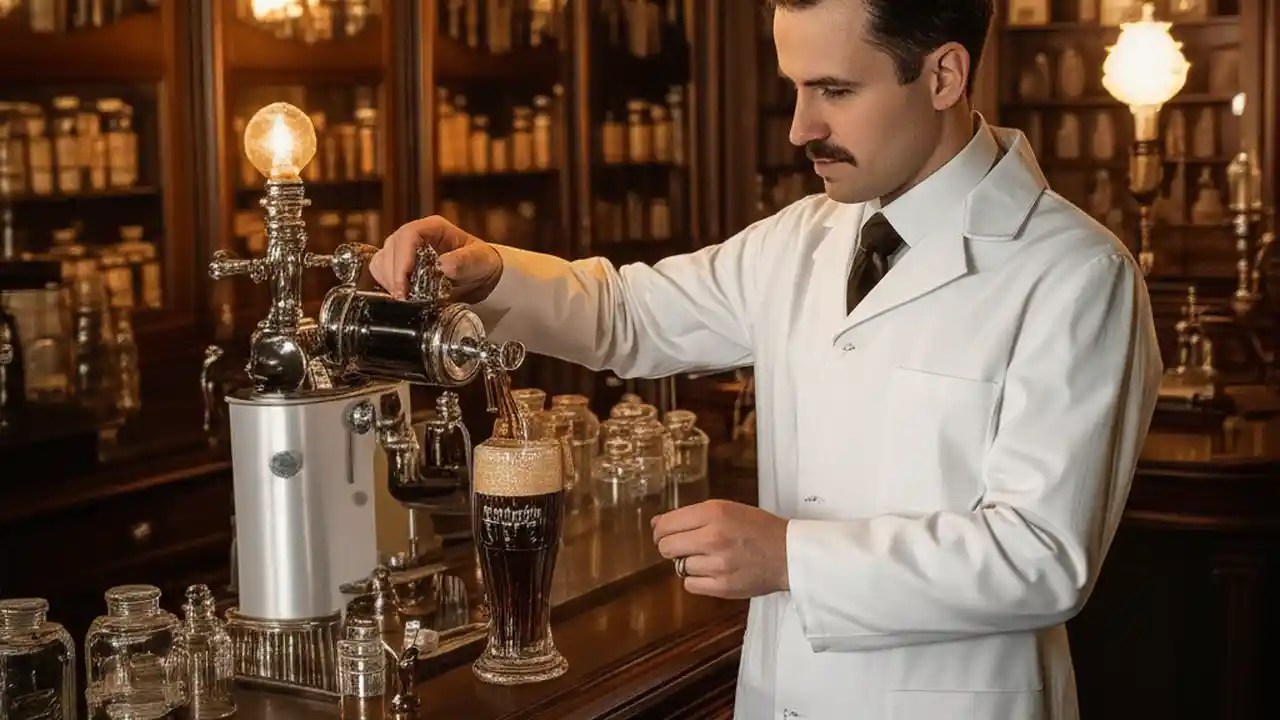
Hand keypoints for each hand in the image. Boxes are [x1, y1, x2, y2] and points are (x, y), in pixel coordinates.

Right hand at [370, 215, 502, 301]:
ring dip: (388, 280)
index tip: (405, 284)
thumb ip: (464, 262)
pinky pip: (382, 271)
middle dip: (394, 275)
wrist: (480, 276)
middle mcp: (416, 235)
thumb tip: (443, 266)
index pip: (408, 235)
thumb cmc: (480, 263)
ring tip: (404, 298)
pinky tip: (402, 296)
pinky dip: (387, 284)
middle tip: (404, 298)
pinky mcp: (400, 264)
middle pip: (391, 248)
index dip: (403, 259)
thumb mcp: (479, 260)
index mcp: (434, 227)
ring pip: (382, 259)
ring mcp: (405, 249)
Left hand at [652, 500, 789, 599]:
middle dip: (671, 547)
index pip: (666, 524)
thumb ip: (691, 515)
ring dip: (689, 563)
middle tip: (684, 546)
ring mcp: (718, 564)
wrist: (789, 553)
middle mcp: (713, 537)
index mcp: (714, 513)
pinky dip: (697, 579)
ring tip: (709, 557)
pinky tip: (712, 571)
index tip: (663, 534)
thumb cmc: (758, 528)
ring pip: (679, 567)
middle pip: (666, 547)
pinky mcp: (723, 586)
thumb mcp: (726, 509)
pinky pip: (690, 585)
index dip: (660, 531)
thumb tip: (656, 523)